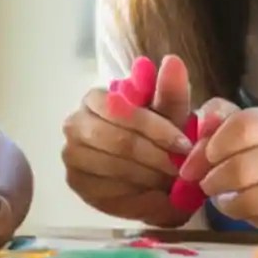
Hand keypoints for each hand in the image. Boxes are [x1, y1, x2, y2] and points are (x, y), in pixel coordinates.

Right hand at [61, 56, 196, 226]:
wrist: (148, 166)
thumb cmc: (156, 133)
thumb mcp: (169, 112)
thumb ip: (171, 89)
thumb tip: (172, 61)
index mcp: (94, 99)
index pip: (122, 111)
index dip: (157, 129)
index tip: (185, 145)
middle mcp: (74, 124)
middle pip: (119, 142)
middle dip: (156, 157)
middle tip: (181, 169)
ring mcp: (72, 155)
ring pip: (116, 168)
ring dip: (151, 177)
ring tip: (172, 181)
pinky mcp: (76, 184)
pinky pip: (110, 192)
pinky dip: (139, 196)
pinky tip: (155, 194)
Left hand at [180, 99, 257, 234]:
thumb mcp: (243, 133)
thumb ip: (215, 124)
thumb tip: (200, 126)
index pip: (244, 125)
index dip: (211, 147)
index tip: (192, 167)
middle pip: (252, 164)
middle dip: (220, 180)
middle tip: (206, 187)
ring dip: (241, 203)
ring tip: (226, 203)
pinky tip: (252, 216)